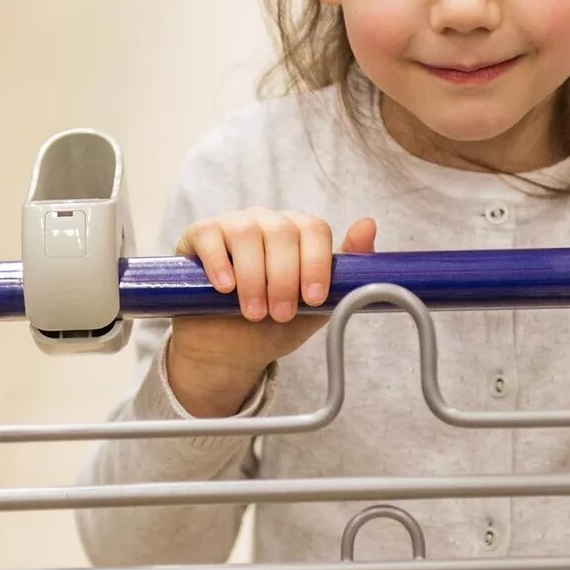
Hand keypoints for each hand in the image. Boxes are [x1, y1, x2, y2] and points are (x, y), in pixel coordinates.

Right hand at [163, 210, 379, 416]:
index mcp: (298, 233)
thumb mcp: (316, 306)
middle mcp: (267, 221)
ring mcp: (232, 224)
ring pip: (247, 233)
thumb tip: (369, 224)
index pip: (314, 229)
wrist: (229, 348)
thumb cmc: (274, 322)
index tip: (313, 298)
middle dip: (284, 279)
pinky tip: (225, 288)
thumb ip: (345, 271)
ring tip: (253, 311)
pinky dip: (220, 263)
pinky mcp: (200, 234)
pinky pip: (210, 235)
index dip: (316, 263)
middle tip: (279, 314)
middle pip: (282, 232)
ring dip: (253, 277)